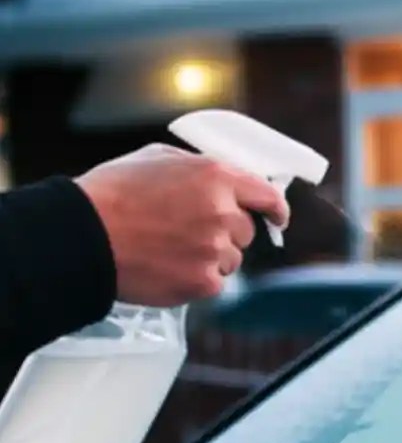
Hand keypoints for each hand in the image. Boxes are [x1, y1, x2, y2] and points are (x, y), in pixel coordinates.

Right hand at [75, 144, 288, 306]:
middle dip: (224, 233)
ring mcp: (215, 250)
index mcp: (217, 177)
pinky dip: (195, 280)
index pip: (267, 196)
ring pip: (230, 260)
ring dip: (209, 257)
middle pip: (246, 232)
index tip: (278, 218)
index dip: (275, 210)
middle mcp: (223, 213)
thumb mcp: (158, 159)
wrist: (83, 235)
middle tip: (187, 232)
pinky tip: (167, 267)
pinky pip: (214, 283)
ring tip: (168, 249)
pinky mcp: (203, 283)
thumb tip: (226, 178)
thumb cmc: (112, 194)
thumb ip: (200, 169)